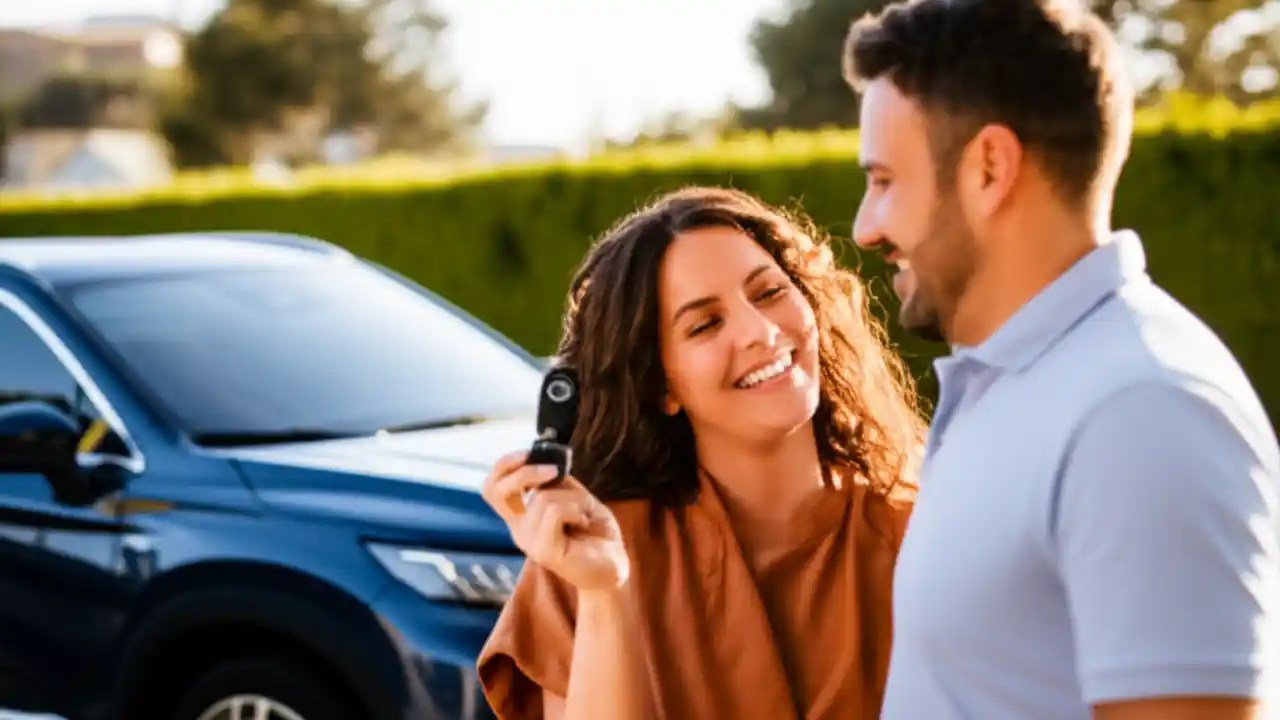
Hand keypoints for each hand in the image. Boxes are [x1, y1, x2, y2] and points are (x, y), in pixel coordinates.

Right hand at [482, 449, 629, 592]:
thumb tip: (548, 462)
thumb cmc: (596, 533)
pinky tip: (584, 523)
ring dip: (572, 497)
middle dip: (525, 471)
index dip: (505, 464)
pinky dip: (575, 509)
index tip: (530, 453)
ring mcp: (529, 541)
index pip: (492, 487)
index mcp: (523, 516)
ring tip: (583, 514)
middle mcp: (519, 529)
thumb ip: (557, 482)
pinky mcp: (544, 551)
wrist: (614, 568)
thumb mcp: (576, 497)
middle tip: (554, 470)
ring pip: (541, 497)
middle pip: (495, 490)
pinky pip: (555, 512)